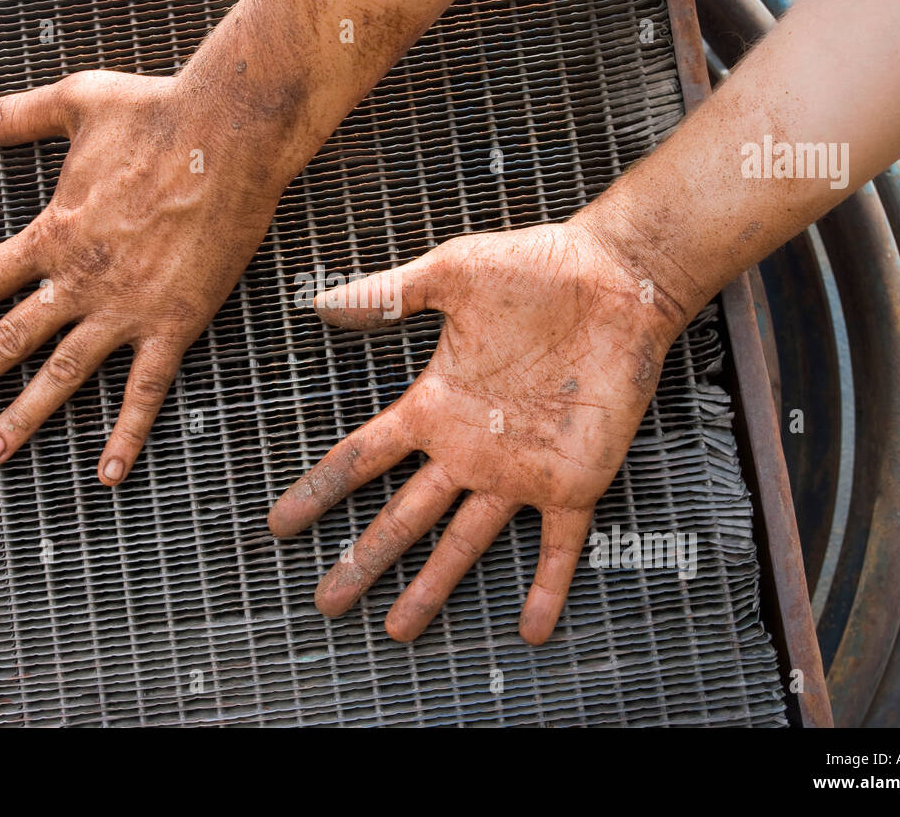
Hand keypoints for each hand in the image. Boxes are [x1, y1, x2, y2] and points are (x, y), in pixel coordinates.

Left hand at [0, 70, 276, 485]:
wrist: (230, 132)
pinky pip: (145, 388)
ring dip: (21, 417)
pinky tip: (108, 471)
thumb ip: (14, 116)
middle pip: (6, 339)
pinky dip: (126, 432)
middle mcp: (79, 279)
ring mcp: (126, 306)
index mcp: (53, 231)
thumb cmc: (158, 111)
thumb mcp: (76, 101)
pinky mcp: (175, 321)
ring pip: (62, 374)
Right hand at [267, 220, 688, 643]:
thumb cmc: (537, 268)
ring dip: (433, 587)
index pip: (362, 459)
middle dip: (363, 560)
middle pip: (402, 517)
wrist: (618, 281)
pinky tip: (532, 629)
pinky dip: (548, 588)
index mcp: (436, 405)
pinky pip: (559, 546)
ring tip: (400, 631)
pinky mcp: (573, 481)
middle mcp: (469, 448)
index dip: (320, 491)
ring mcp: (519, 471)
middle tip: (328, 600)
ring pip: (465, 544)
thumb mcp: (452, 273)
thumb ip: (389, 294)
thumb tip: (320, 301)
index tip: (282, 523)